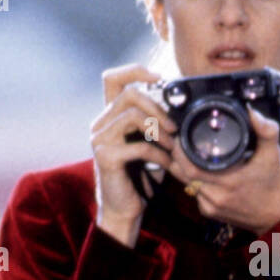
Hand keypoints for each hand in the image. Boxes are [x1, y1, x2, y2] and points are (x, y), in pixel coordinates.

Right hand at [89, 64, 178, 246]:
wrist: (124, 208)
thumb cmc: (139, 176)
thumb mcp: (149, 143)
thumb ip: (155, 123)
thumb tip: (180, 107)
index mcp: (109, 116)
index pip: (113, 79)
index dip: (135, 71)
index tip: (158, 78)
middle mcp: (100, 124)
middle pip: (129, 94)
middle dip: (158, 108)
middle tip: (174, 127)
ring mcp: (99, 139)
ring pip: (133, 116)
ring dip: (160, 131)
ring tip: (172, 147)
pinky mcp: (105, 157)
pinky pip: (139, 146)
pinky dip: (160, 155)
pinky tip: (168, 164)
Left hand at [165, 107, 279, 235]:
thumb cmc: (276, 185)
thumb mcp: (273, 154)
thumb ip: (266, 130)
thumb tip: (252, 111)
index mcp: (228, 182)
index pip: (190, 166)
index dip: (180, 151)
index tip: (181, 135)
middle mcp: (216, 197)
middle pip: (182, 174)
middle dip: (177, 157)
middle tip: (179, 140)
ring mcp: (211, 206)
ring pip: (186, 184)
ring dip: (183, 168)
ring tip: (185, 152)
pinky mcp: (211, 212)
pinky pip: (194, 193)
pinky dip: (193, 180)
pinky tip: (199, 170)